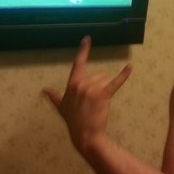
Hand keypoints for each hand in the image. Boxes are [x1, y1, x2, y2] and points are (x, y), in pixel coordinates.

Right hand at [43, 36, 131, 152]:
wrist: (84, 134)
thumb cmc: (72, 120)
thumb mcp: (60, 107)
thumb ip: (53, 96)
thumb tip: (44, 90)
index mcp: (72, 83)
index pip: (78, 63)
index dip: (83, 50)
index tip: (87, 39)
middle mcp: (82, 83)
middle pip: (97, 75)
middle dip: (97, 87)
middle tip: (91, 103)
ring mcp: (93, 88)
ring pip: (105, 80)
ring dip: (104, 90)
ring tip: (97, 104)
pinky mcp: (104, 95)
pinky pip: (115, 82)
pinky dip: (123, 75)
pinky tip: (130, 67)